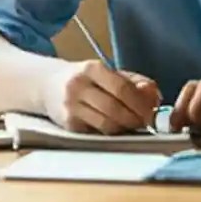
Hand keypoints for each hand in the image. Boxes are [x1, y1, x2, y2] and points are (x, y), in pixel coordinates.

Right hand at [41, 60, 161, 133]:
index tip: (152, 111)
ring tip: (132, 125)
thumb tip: (154, 94)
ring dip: (125, 128)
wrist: (46, 84)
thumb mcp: (106, 72)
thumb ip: (133, 81)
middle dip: (135, 118)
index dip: (140, 102)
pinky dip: (110, 133)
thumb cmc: (84, 79)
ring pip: (106, 124)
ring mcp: (71, 106)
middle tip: (146, 122)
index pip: (121, 88)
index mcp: (91, 68)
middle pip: (114, 107)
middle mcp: (78, 86)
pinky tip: (115, 128)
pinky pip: (96, 132)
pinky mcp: (68, 124)